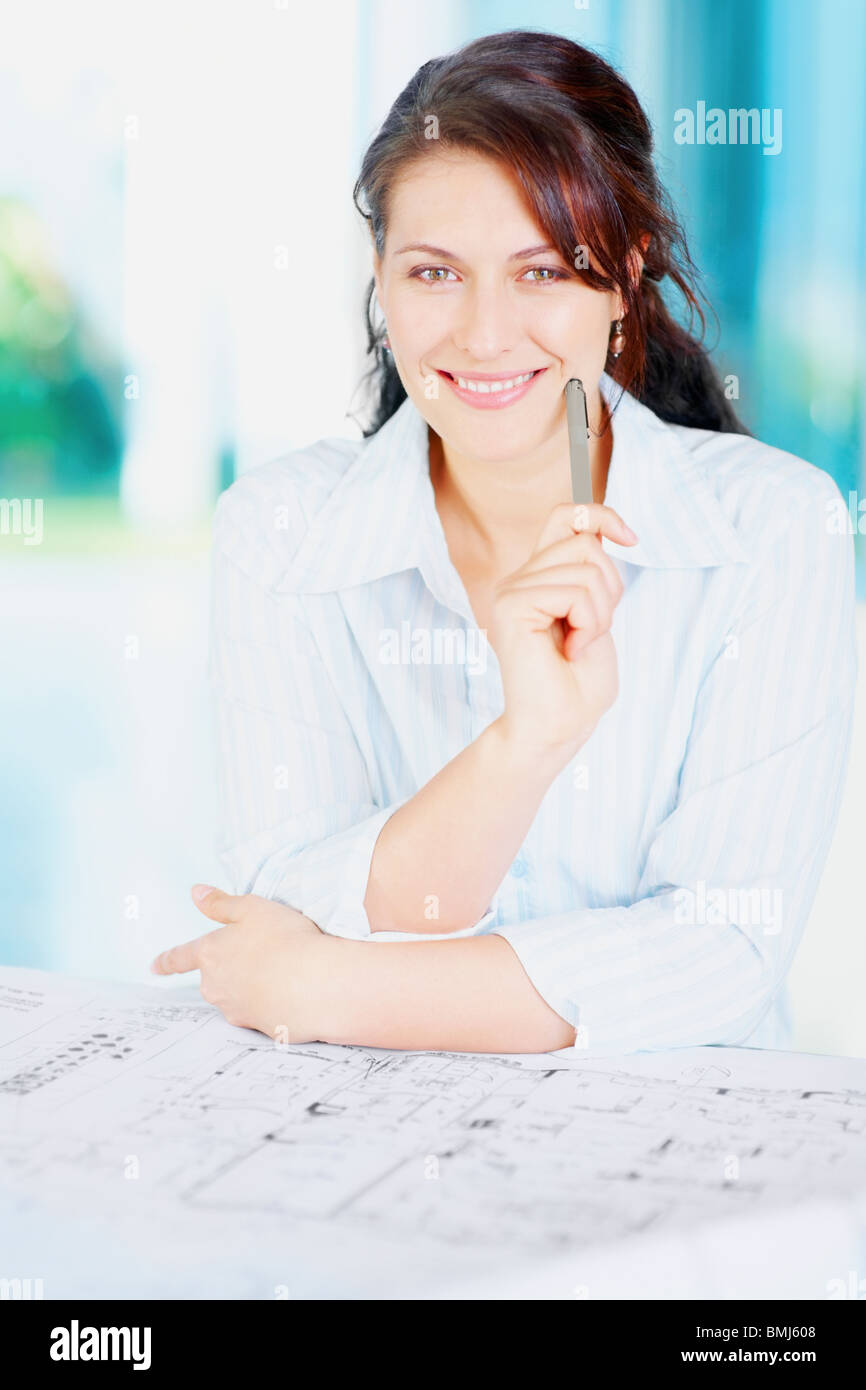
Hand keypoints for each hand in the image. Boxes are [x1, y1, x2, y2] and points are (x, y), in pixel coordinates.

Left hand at [150, 885, 328, 1042]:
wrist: (318, 983)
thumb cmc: (286, 939)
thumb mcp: (253, 908)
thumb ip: (221, 903)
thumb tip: (196, 893)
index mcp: (210, 953)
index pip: (180, 957)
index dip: (166, 960)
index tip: (153, 966)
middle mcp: (215, 986)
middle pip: (214, 977)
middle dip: (231, 968)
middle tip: (264, 953)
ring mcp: (235, 1010)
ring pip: (237, 996)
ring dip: (252, 986)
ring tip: (285, 970)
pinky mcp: (257, 1028)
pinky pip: (260, 1012)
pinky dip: (271, 1002)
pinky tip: (292, 991)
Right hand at [489, 502, 636, 757]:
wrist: (557, 728)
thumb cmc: (579, 685)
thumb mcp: (598, 615)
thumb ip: (591, 573)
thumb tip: (599, 529)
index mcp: (537, 579)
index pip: (565, 516)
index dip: (600, 514)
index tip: (630, 538)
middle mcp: (518, 579)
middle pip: (584, 542)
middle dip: (610, 588)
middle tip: (592, 632)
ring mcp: (510, 591)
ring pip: (585, 567)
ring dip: (600, 613)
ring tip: (579, 646)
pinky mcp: (510, 606)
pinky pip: (574, 591)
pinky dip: (588, 623)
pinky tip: (570, 651)